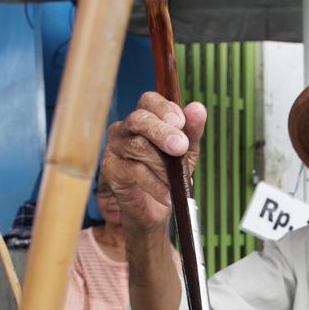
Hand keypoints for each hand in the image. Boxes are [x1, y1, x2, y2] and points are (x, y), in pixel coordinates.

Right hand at [101, 92, 207, 231]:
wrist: (153, 208)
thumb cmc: (167, 173)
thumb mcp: (186, 152)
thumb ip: (191, 131)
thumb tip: (198, 108)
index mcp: (144, 117)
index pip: (149, 101)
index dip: (164, 109)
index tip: (181, 122)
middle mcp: (125, 128)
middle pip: (139, 120)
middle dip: (162, 132)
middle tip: (181, 146)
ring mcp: (114, 148)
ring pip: (137, 146)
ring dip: (163, 165)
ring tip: (177, 182)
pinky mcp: (110, 170)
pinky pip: (134, 172)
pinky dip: (155, 184)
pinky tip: (168, 194)